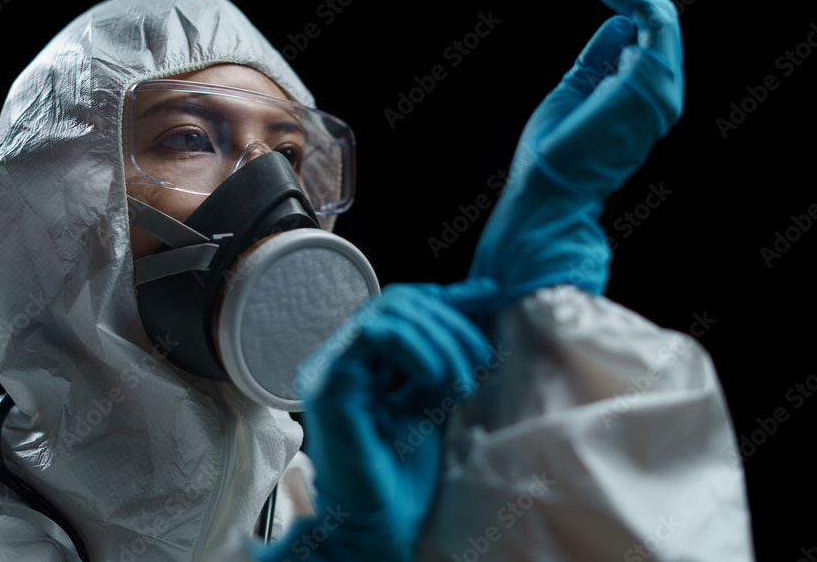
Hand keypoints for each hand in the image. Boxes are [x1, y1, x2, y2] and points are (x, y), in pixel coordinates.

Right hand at [255, 278, 497, 561]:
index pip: (401, 305)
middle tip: (480, 362)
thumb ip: (444, 354)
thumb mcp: (434, 396)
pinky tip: (435, 378)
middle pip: (398, 302)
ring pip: (388, 313)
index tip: (488, 294)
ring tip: (462, 382)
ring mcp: (329, 369)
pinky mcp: (330, 385)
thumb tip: (477, 303)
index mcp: (360, 360)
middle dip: (450, 323)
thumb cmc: (404, 471)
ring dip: (439, 339)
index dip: (446, 296)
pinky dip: (415, 349)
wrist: (386, 521)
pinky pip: (373, 338)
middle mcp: (338, 358)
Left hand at [469, 0, 683, 303]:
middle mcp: (663, 90)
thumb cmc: (553, 151)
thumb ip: (602, 52)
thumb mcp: (577, 86)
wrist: (548, 190)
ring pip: (656, 11)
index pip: (655, 32)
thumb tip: (616, 15)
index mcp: (644, 93)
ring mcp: (663, 88)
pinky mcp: (654, 82)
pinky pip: (652, 19)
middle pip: (657, 17)